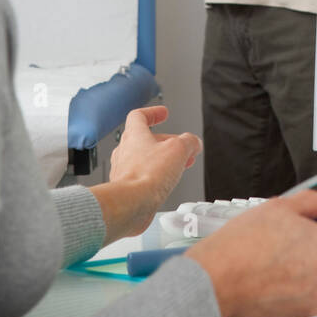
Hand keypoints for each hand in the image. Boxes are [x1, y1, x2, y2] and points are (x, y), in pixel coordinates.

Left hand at [93, 106, 200, 241]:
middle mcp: (124, 151)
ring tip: (177, 166)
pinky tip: (166, 184)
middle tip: (180, 146)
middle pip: (144, 139)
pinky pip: (140, 178)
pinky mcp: (125, 189)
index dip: (153, 113)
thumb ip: (189, 142)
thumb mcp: (179, 149)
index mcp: (134, 135)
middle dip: (166, 142)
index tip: (162, 113)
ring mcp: (123, 171)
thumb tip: (194, 143)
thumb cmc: (147, 175)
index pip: (139, 116)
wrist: (131, 204)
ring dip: (161, 160)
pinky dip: (154, 177)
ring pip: (142, 160)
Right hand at [186, 189, 316, 316]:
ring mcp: (311, 304)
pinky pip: (296, 303)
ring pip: (313, 283)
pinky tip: (264, 282)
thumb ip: (312, 202)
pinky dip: (285, 294)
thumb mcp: (280, 207)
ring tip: (269, 263)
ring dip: (299, 274)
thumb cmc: (244, 245)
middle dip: (314, 252)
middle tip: (287, 242)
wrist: (216, 281)